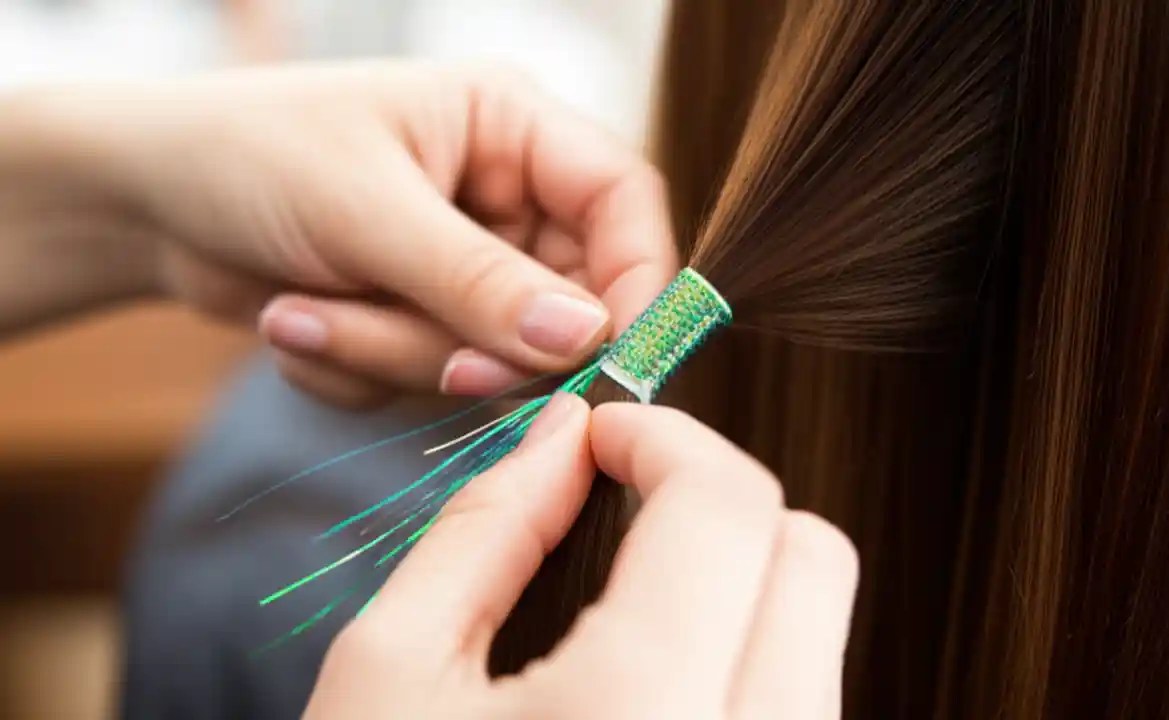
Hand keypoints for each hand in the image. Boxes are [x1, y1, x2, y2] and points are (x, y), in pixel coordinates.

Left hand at [0, 63, 674, 405]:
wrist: (141, 202)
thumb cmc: (247, 157)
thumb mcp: (364, 209)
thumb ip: (478, 281)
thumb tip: (587, 340)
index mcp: (511, 128)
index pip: (623, 201)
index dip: (638, 281)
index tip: (615, 361)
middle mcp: (505, 198)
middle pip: (567, 302)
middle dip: (483, 344)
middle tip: (438, 364)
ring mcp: (465, 267)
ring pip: (491, 357)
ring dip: (393, 354)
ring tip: (301, 310)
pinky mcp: (422, 321)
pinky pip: (429, 382)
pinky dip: (360, 369)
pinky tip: (295, 321)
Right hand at [305, 395, 858, 718]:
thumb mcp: (388, 675)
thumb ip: (484, 529)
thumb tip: (564, 433)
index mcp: (643, 719)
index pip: (728, 505)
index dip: (664, 436)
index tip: (603, 437)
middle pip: (814, 559)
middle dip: (720, 502)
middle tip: (625, 503)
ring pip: (819, 641)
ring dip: (737, 584)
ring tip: (627, 603)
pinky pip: (802, 712)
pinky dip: (745, 664)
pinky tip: (652, 692)